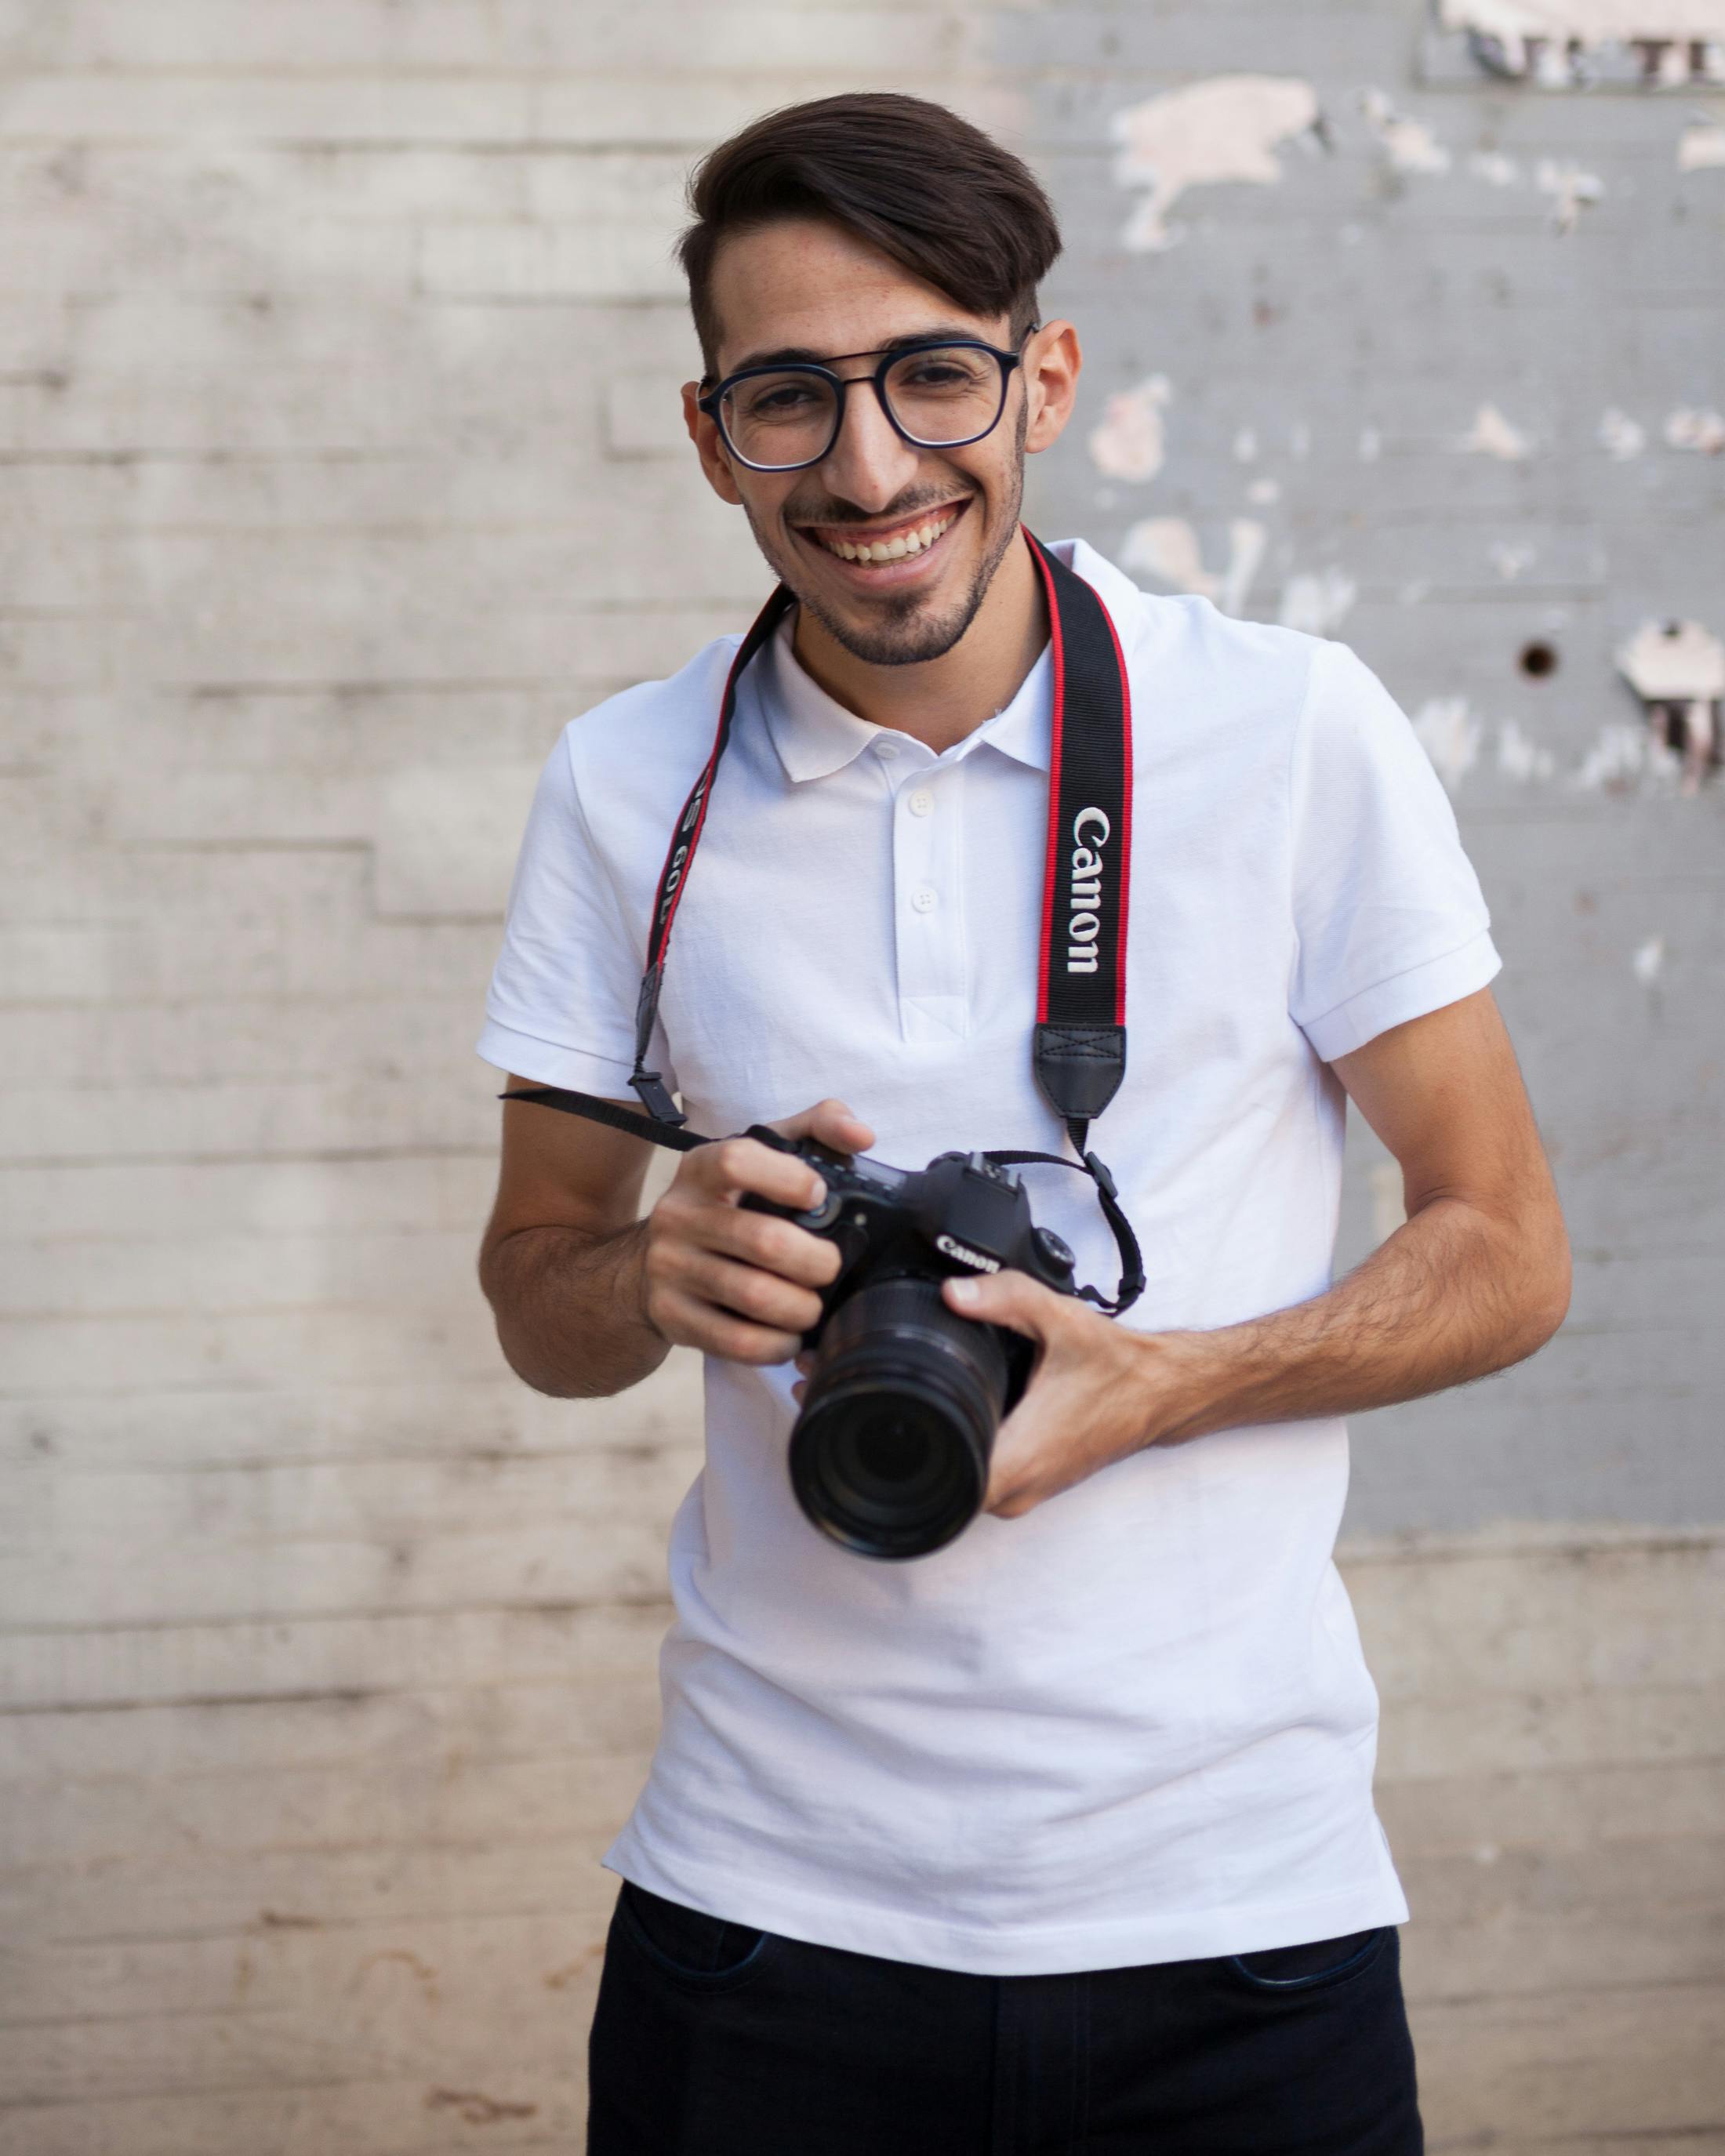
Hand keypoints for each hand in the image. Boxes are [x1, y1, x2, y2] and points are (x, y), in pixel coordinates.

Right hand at [641, 1098, 875, 1364]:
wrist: (645, 1267)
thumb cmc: (724, 1208)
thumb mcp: (758, 1158)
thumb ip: (815, 1130)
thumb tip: (861, 1137)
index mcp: (701, 1169)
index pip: (738, 1160)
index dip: (788, 1178)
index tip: (819, 1195)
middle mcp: (678, 1215)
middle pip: (763, 1240)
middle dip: (817, 1262)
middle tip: (830, 1268)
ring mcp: (670, 1268)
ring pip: (755, 1296)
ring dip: (802, 1308)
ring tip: (813, 1306)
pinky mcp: (671, 1316)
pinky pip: (737, 1341)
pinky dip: (777, 1344)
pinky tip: (788, 1336)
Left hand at [940, 1271, 1202, 1517]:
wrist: (1161, 1391)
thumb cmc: (1118, 1365)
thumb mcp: (1059, 1319)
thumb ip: (1003, 1298)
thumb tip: (953, 1293)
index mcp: (1021, 1456)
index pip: (945, 1487)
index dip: (914, 1460)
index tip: (905, 1423)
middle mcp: (1022, 1487)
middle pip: (943, 1484)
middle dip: (926, 1442)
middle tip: (923, 1397)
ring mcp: (1029, 1492)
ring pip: (963, 1483)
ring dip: (951, 1445)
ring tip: (956, 1399)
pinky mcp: (1034, 1486)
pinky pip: (985, 1478)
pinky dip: (975, 1447)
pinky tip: (982, 1412)